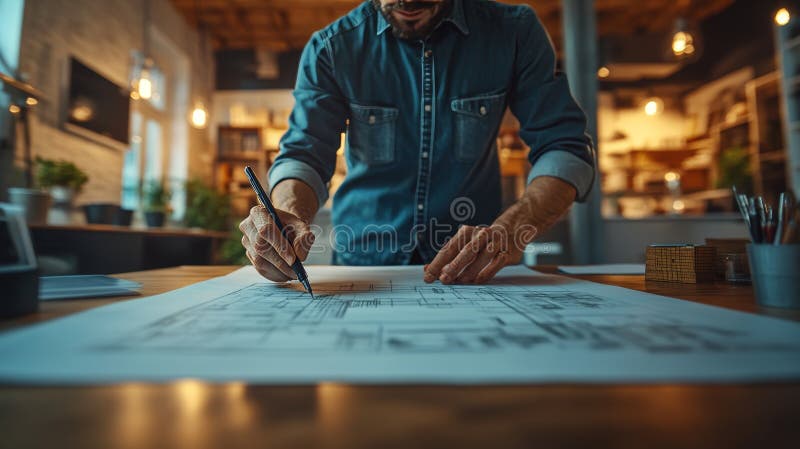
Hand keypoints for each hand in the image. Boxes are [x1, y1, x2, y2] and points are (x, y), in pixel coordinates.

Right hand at [239, 206, 314, 281]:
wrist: (284, 227)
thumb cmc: (292, 226)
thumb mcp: (302, 227)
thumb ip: (304, 238)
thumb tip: (300, 256)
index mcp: (259, 212)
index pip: (266, 230)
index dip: (279, 246)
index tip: (293, 260)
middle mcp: (247, 226)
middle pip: (261, 247)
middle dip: (280, 262)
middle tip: (296, 272)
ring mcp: (246, 241)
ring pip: (259, 260)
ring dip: (278, 271)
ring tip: (294, 275)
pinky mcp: (248, 254)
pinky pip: (259, 268)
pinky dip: (274, 274)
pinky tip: (286, 276)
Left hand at [424, 176, 575, 283]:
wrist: (515, 227)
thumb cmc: (483, 240)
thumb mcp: (465, 244)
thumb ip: (448, 257)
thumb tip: (427, 270)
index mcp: (466, 233)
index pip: (448, 249)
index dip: (437, 263)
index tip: (427, 276)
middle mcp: (480, 235)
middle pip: (464, 251)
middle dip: (452, 265)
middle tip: (442, 278)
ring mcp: (495, 242)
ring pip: (481, 256)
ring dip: (469, 270)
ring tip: (458, 281)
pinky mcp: (507, 252)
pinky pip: (496, 263)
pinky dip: (486, 272)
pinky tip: (477, 280)